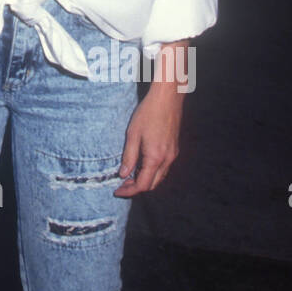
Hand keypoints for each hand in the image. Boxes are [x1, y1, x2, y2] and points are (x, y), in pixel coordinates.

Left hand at [114, 80, 182, 196]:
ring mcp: (173, 155)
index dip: (129, 191)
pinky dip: (152, 172)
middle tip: (121, 185)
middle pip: (153, 184)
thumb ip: (129, 156)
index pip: (143, 184)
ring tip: (129, 176)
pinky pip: (164, 168)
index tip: (117, 191)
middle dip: (136, 188)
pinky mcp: (174, 149)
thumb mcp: (133, 134)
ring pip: (159, 177)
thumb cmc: (148, 113)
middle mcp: (167, 159)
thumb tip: (123, 174)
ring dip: (145, 180)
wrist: (167, 98)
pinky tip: (141, 165)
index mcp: (155, 158)